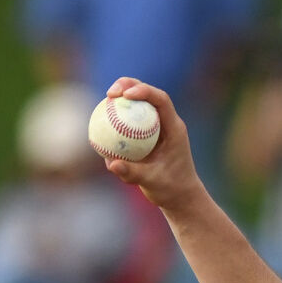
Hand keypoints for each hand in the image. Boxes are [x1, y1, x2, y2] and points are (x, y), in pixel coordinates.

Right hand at [96, 79, 204, 214]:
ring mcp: (157, 127)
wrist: (179, 197)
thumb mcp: (152, 183)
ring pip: (138, 103)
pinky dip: (118, 116)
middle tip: (110, 93)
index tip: (125, 95)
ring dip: (122, 97)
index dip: (144, 91)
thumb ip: (132, 172)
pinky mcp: (147, 134)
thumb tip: (110, 163)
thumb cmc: (171, 189)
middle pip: (148, 94)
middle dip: (128, 86)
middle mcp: (166, 123)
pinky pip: (131, 119)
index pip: (161, 100)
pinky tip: (102, 118)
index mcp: (174, 128)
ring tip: (105, 99)